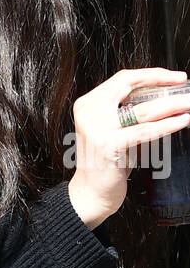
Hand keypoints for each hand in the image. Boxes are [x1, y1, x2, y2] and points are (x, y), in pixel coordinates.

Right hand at [67, 68, 189, 229]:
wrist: (90, 192)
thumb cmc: (105, 162)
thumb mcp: (111, 129)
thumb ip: (127, 112)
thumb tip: (163, 97)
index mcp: (88, 104)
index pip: (122, 79)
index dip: (151, 75)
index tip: (173, 77)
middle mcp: (90, 113)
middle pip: (130, 86)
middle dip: (162, 82)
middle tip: (183, 83)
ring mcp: (98, 129)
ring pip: (143, 110)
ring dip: (172, 105)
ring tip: (188, 104)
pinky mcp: (109, 146)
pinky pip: (145, 131)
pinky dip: (167, 125)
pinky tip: (182, 121)